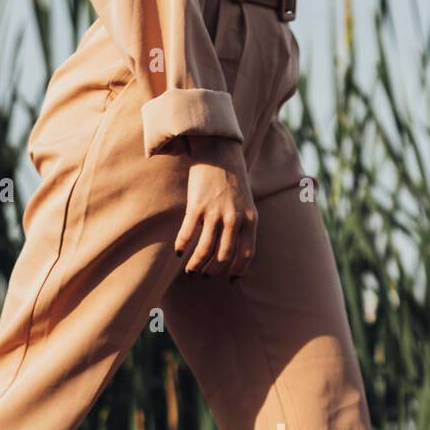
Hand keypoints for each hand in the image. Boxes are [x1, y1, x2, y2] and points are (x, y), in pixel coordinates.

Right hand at [175, 136, 257, 280]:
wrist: (218, 150)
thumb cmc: (232, 178)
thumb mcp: (246, 202)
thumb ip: (243, 224)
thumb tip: (234, 250)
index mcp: (250, 219)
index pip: (246, 253)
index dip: (237, 270)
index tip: (229, 279)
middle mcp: (234, 219)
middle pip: (224, 256)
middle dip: (213, 270)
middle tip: (205, 275)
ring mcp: (215, 213)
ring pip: (205, 250)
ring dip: (197, 265)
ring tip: (191, 271)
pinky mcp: (197, 206)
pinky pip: (188, 234)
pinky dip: (182, 246)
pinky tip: (179, 252)